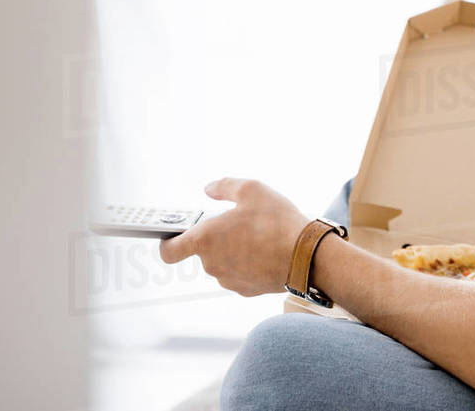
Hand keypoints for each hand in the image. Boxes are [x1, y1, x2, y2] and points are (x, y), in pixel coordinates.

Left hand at [159, 178, 308, 296]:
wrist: (306, 256)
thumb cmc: (277, 221)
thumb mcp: (251, 189)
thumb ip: (223, 186)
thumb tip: (209, 189)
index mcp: (205, 240)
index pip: (168, 251)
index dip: (168, 242)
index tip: (175, 234)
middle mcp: (212, 264)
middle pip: (203, 252)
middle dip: (216, 239)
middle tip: (238, 223)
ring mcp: (228, 280)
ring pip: (223, 262)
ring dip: (233, 251)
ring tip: (257, 236)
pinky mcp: (246, 289)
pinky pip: (239, 273)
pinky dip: (248, 264)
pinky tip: (266, 251)